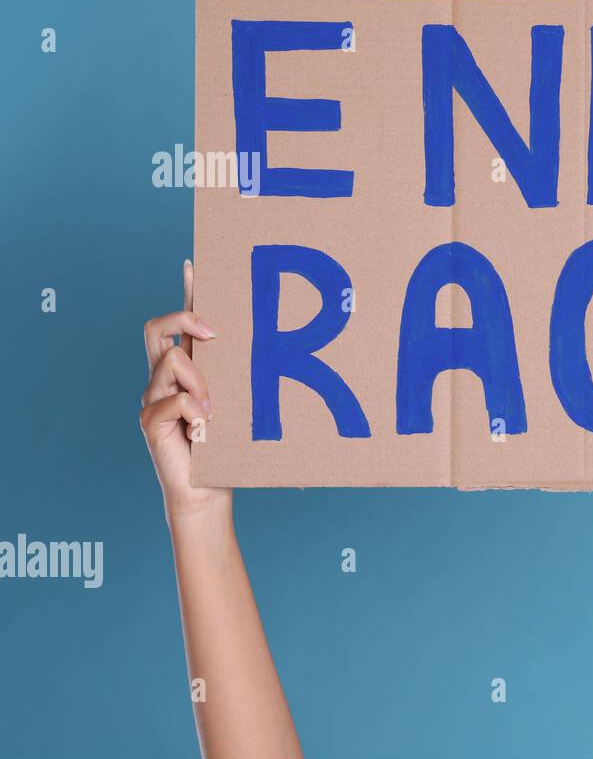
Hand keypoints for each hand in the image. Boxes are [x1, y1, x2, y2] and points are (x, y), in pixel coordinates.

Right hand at [139, 260, 227, 523]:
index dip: (185, 294)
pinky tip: (206, 426)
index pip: (179, 324)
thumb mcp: (241, 406)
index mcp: (187, 370)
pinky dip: (193, 407)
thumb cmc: (229, 449)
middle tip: (214, 332)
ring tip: (215, 408)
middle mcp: (164, 379)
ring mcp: (153, 399)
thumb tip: (277, 353)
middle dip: (184, 319)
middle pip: (157, 329)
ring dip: (199, 379)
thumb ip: (244, 379)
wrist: (208, 494)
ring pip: (169, 362)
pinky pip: (171, 399)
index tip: (195, 265)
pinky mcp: (149, 422)